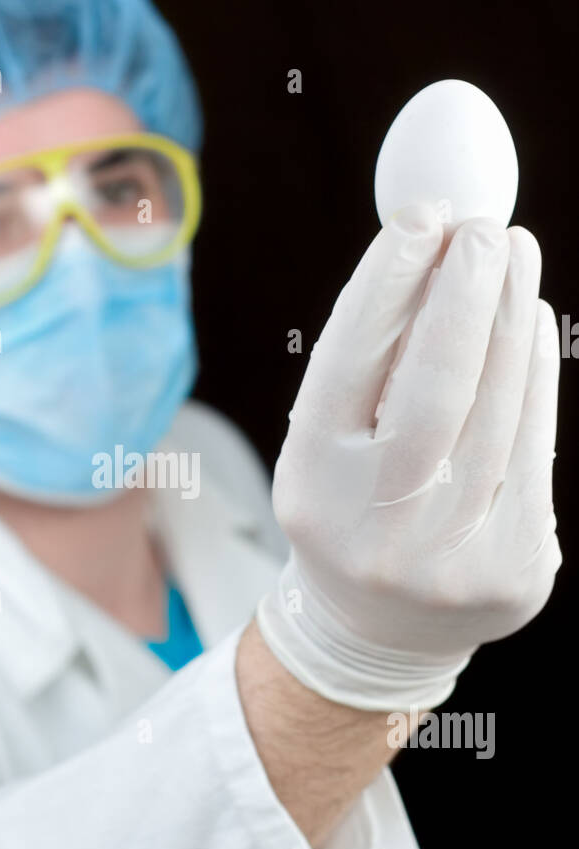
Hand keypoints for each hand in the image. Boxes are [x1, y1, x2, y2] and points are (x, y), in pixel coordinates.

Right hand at [257, 203, 560, 709]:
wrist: (379, 633)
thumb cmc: (352, 505)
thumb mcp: (327, 441)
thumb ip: (369, 360)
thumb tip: (429, 243)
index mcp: (312, 485)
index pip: (350, 366)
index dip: (390, 281)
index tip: (424, 215)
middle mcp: (374, 527)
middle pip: (433, 390)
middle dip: (466, 293)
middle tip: (487, 226)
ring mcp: (450, 557)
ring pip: (497, 413)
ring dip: (511, 320)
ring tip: (515, 259)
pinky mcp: (516, 570)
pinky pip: (536, 450)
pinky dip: (536, 376)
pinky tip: (532, 325)